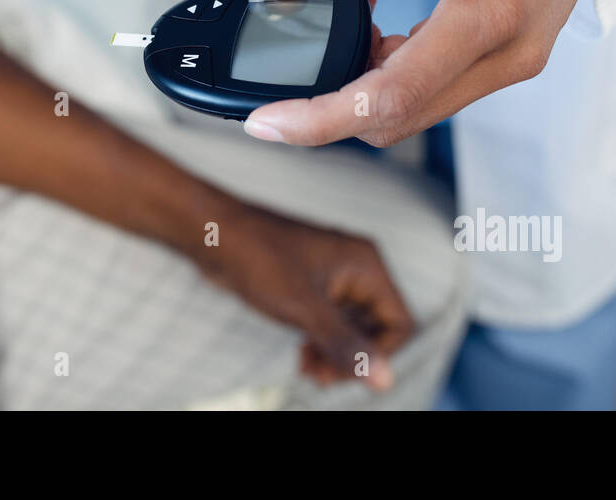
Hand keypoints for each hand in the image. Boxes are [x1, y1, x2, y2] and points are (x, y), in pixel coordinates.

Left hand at [198, 205, 414, 390]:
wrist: (216, 234)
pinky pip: (332, 321)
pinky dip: (322, 341)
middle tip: (320, 377)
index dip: (379, 355)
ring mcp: (334, 275)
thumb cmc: (260, 260)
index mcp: (366, 266)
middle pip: (377, 328)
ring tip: (308, 370)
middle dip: (353, 357)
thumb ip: (346, 345)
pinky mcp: (313, 283)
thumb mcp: (305, 310)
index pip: (399, 322)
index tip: (344, 373)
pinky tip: (303, 357)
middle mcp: (357, 268)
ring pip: (353, 327)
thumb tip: (385, 380)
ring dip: (336, 354)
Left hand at [242, 0, 604, 147]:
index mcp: (484, 13)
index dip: (321, 118)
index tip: (270, 123)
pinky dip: (394, 80)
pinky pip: (435, 95)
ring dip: (365, 93)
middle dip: (331, 112)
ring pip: (413, 114)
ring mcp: (509, 70)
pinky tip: (382, 39)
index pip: (390, 93)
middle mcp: (503, 57)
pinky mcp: (506, 70)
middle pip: (397, 119)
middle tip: (286, 88)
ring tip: (352, 33)